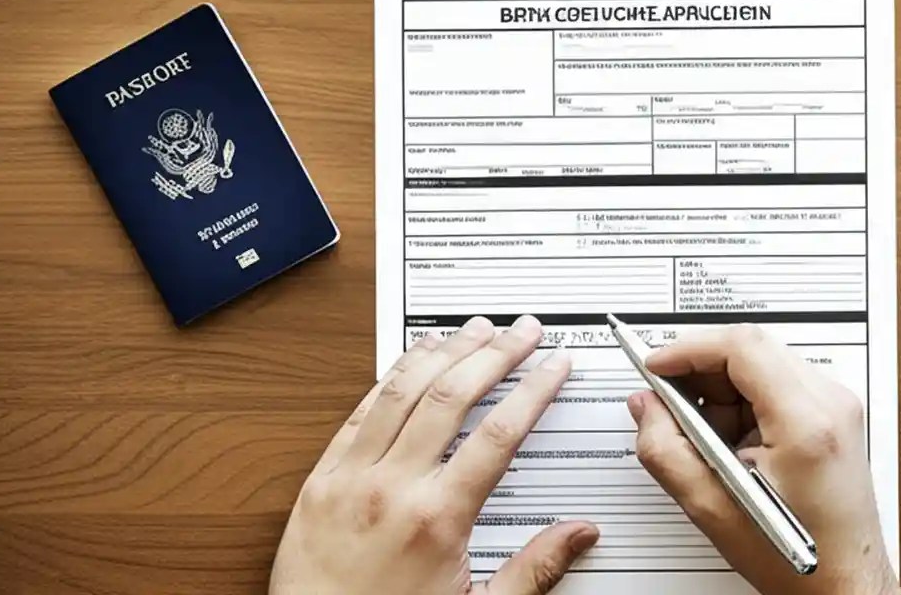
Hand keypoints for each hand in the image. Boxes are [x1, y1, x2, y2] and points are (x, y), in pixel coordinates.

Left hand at [271, 316, 599, 594]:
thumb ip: (534, 569)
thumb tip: (580, 534)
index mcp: (437, 520)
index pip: (499, 433)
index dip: (533, 390)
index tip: (553, 366)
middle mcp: (392, 489)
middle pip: (452, 396)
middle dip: (494, 354)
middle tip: (521, 330)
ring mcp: (351, 479)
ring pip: (402, 391)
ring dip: (442, 352)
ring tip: (472, 330)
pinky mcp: (320, 481)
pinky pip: (358, 413)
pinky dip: (389, 379)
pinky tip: (411, 360)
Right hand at [627, 325, 900, 594]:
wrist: (843, 584)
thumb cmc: (797, 559)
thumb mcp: (712, 507)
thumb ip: (665, 449)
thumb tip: (645, 407)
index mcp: (806, 422)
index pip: (741, 347)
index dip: (688, 349)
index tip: (655, 366)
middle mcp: (830, 403)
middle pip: (751, 348)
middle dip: (700, 368)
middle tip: (668, 401)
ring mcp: (837, 407)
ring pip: (761, 363)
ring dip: (720, 388)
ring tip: (704, 438)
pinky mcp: (833, 415)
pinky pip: (776, 383)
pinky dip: (742, 401)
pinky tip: (730, 443)